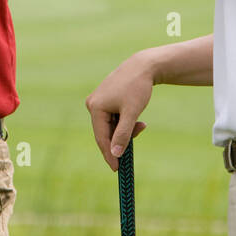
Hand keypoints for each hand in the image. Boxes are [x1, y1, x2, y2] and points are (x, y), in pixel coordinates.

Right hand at [86, 51, 152, 171]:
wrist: (143, 66)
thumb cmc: (138, 88)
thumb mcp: (132, 113)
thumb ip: (123, 134)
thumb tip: (115, 154)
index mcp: (95, 107)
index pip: (101, 137)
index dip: (109, 154)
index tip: (117, 169)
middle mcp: (92, 104)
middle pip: (105, 132)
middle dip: (120, 140)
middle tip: (132, 151)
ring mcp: (98, 101)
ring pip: (110, 125)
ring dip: (125, 130)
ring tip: (141, 124)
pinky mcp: (105, 99)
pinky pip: (112, 118)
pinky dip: (124, 122)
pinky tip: (137, 120)